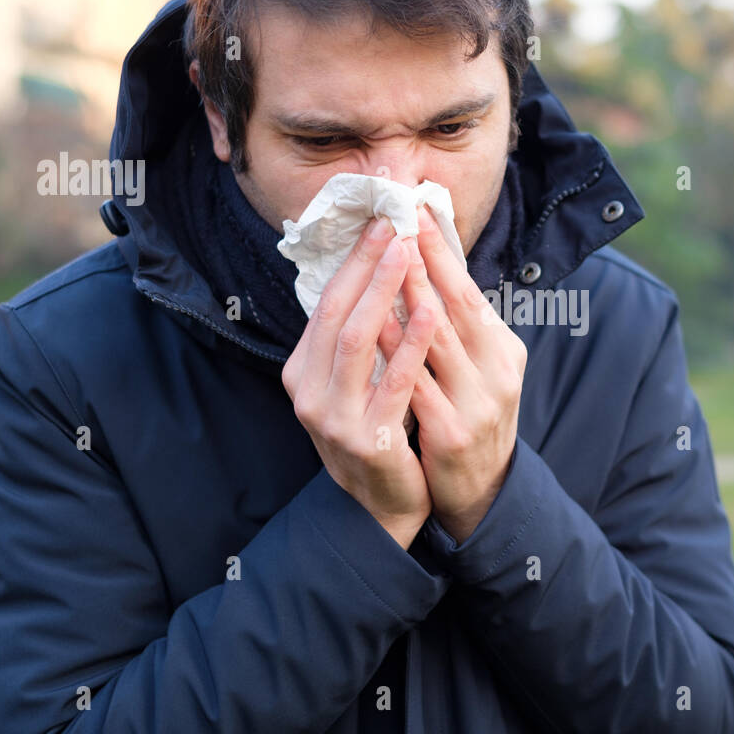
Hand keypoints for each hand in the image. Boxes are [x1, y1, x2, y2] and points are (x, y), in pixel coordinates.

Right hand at [282, 217, 438, 549]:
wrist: (379, 510)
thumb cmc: (375, 433)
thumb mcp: (353, 385)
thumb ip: (357, 338)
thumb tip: (378, 269)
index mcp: (302, 372)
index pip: (326, 303)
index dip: (353, 261)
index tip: (381, 222)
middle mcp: (308, 392)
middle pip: (336, 312)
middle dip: (367, 264)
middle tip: (394, 224)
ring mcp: (334, 418)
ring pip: (357, 340)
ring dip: (385, 291)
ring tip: (409, 254)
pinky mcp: (369, 439)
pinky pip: (393, 383)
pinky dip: (410, 344)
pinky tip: (431, 313)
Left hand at [375, 205, 526, 542]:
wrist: (480, 493)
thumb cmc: (470, 419)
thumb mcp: (479, 369)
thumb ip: (459, 328)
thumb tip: (430, 270)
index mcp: (504, 351)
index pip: (469, 291)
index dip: (443, 251)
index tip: (416, 212)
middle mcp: (498, 372)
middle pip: (457, 307)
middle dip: (424, 261)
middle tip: (397, 220)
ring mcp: (477, 404)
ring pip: (437, 341)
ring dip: (408, 296)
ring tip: (385, 258)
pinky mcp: (451, 434)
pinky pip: (416, 385)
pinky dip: (394, 354)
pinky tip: (372, 328)